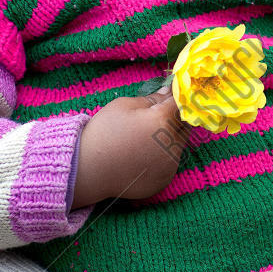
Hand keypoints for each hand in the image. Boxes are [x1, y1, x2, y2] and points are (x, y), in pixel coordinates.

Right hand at [72, 84, 189, 206]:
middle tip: (154, 118)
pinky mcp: (165, 179)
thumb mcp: (123, 105)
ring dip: (170, 138)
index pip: (180, 103)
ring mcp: (170, 164)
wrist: (89, 169)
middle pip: (184, 124)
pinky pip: (171, 162)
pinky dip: (163, 156)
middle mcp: (171, 143)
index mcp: (161, 121)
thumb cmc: (104, 132)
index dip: (175, 97)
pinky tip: (143, 156)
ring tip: (145, 139)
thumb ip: (151, 98)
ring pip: (180, 144)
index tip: (170, 95)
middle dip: (173, 118)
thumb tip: (168, 92)